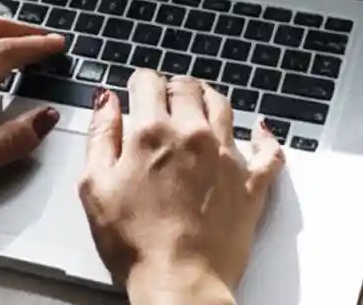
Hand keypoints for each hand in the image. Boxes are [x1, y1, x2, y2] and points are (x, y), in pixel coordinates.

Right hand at [79, 72, 284, 304]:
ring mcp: (226, 155)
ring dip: (210, 99)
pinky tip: (261, 131)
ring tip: (202, 104)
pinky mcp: (251, 181)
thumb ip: (100, 136)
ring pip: (223, 105)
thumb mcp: (94, 186)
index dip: (140, 82)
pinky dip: (265, 138)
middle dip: (174, 86)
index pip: (148, 82)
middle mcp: (192, 134)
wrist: (178, 280)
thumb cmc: (134, 242)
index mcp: (151, 132)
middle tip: (168, 96)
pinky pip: (268, 150)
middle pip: (187, 88)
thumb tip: (107, 101)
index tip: (138, 89)